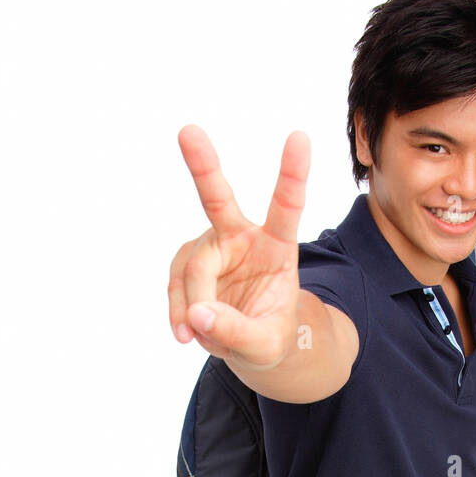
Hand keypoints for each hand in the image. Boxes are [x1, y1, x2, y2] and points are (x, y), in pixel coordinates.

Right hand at [168, 124, 310, 370]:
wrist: (250, 344)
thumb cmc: (269, 337)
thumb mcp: (265, 346)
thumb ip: (237, 331)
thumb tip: (197, 314)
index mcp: (278, 247)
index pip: (286, 209)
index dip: (292, 176)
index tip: (299, 137)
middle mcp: (242, 237)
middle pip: (218, 200)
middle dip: (203, 166)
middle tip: (187, 131)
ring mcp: (212, 247)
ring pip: (192, 269)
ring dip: (192, 305)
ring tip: (198, 337)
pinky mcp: (189, 262)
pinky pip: (176, 286)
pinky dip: (179, 312)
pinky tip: (187, 332)